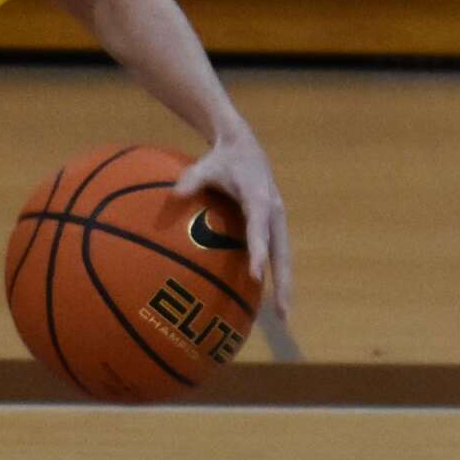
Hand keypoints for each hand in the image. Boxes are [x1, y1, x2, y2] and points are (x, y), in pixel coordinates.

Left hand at [173, 132, 293, 314]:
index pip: (259, 229)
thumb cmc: (221, 159)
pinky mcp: (275, 223)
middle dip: (283, 283)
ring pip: (284, 256)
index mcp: (258, 199)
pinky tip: (272, 296)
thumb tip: (174, 194)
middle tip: (283, 313)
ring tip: (283, 314)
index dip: (258, 252)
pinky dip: (278, 273)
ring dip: (285, 284)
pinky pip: (278, 252)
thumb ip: (191, 180)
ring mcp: (277, 219)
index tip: (256, 276)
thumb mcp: (204, 166)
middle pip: (282, 253)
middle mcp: (274, 211)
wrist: (244, 145)